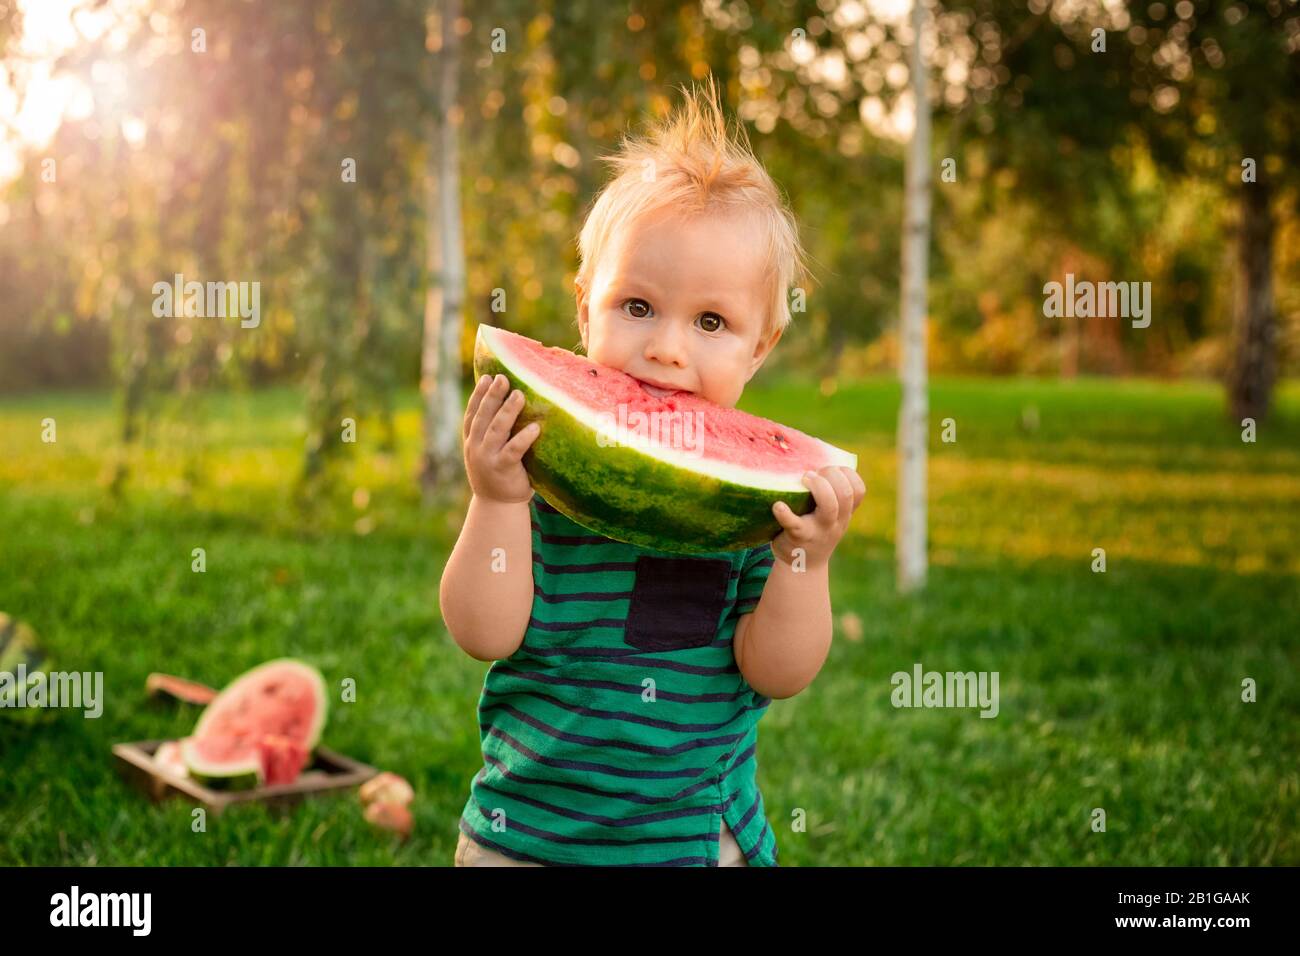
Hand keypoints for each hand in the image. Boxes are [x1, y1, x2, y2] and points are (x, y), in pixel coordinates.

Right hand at [463, 373, 539, 503]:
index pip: (472, 414)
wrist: (497, 506)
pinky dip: (524, 438)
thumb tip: (511, 404)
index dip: (479, 395)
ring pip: (496, 429)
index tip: (488, 377)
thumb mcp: (489, 452)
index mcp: (471, 441)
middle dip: (492, 396)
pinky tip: (535, 427)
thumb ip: (493, 433)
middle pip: (483, 416)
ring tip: (519, 394)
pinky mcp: (502, 469)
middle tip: (503, 378)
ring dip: (507, 411)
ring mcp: (487, 458)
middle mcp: (476, 447)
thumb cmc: (499, 474)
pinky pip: (513, 450)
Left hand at [771, 466, 865, 568]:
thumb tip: (811, 456)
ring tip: (804, 478)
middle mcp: (836, 521)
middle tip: (813, 473)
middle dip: (832, 475)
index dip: (848, 474)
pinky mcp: (798, 537)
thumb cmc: (813, 531)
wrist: (802, 567)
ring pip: (830, 507)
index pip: (859, 490)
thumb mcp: (829, 517)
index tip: (832, 469)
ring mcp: (819, 530)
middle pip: (845, 493)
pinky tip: (778, 505)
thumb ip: (830, 494)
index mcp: (844, 513)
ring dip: (819, 487)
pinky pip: (794, 524)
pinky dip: (785, 513)